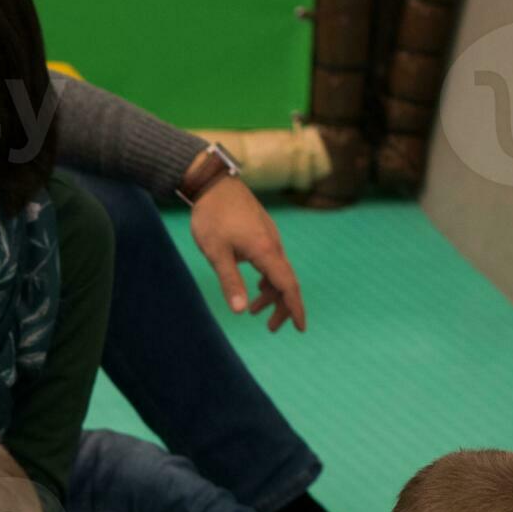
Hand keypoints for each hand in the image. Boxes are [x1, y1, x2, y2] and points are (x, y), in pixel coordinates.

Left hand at [187, 176, 305, 333]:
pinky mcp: (262, 233)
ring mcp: (269, 237)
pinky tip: (256, 288)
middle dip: (282, 307)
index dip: (294, 308)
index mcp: (266, 251)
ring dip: (271, 294)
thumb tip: (240, 311)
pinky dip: (266, 279)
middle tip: (273, 329)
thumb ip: (230, 282)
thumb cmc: (212, 217)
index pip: (287, 285)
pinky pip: (271, 261)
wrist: (213, 183)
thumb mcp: (216, 253)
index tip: (300, 328)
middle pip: (286, 281)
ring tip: (254, 312)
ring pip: (278, 272)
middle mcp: (273, 244)